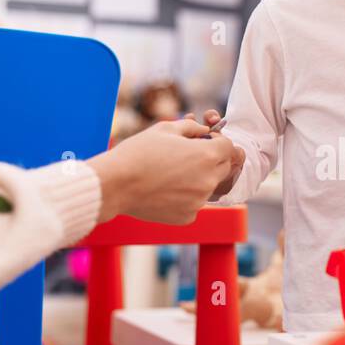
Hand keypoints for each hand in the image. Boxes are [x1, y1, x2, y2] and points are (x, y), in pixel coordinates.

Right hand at [87, 117, 234, 224]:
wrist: (116, 184)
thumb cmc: (138, 153)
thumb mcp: (166, 129)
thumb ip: (191, 127)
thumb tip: (204, 130)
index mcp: (207, 156)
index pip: (228, 147)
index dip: (216, 141)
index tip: (203, 141)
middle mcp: (208, 181)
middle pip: (222, 168)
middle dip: (211, 160)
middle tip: (186, 156)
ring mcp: (199, 201)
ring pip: (207, 186)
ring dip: (196, 179)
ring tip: (169, 173)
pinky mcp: (187, 216)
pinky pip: (193, 203)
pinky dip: (184, 197)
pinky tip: (164, 190)